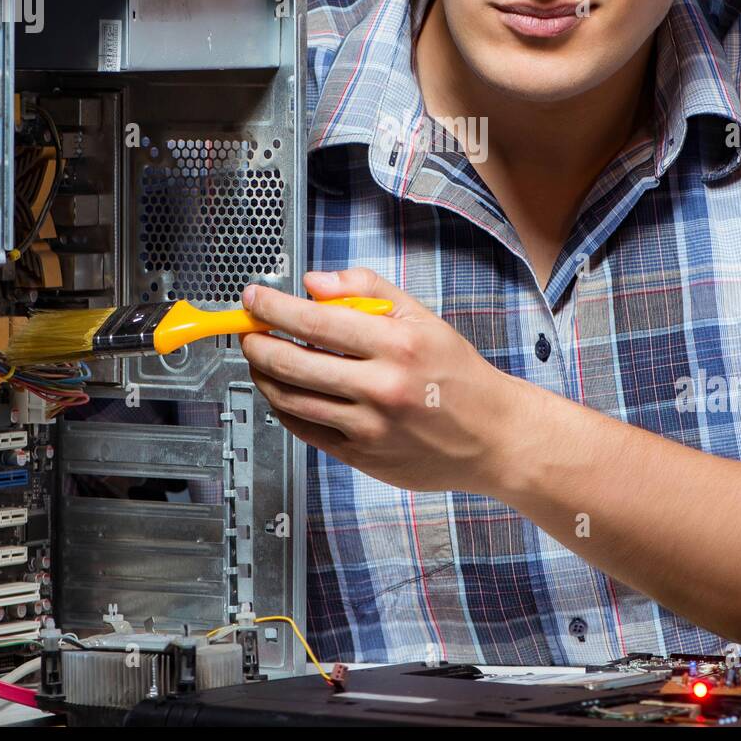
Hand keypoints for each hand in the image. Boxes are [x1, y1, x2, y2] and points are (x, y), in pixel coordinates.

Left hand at [238, 266, 531, 493]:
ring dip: (264, 376)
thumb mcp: (422, 317)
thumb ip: (368, 291)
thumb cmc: (456, 374)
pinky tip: (283, 391)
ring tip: (260, 360)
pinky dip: (284, 408)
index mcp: (397, 345)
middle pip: (294, 363)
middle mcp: (381, 387)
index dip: (274, 308)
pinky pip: (306, 429)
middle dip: (258, 344)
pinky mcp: (362, 456)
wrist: (491, 436)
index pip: (317, 322)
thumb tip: (314, 284)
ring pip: (292, 400)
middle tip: (248, 332)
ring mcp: (369, 427)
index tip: (254, 298)